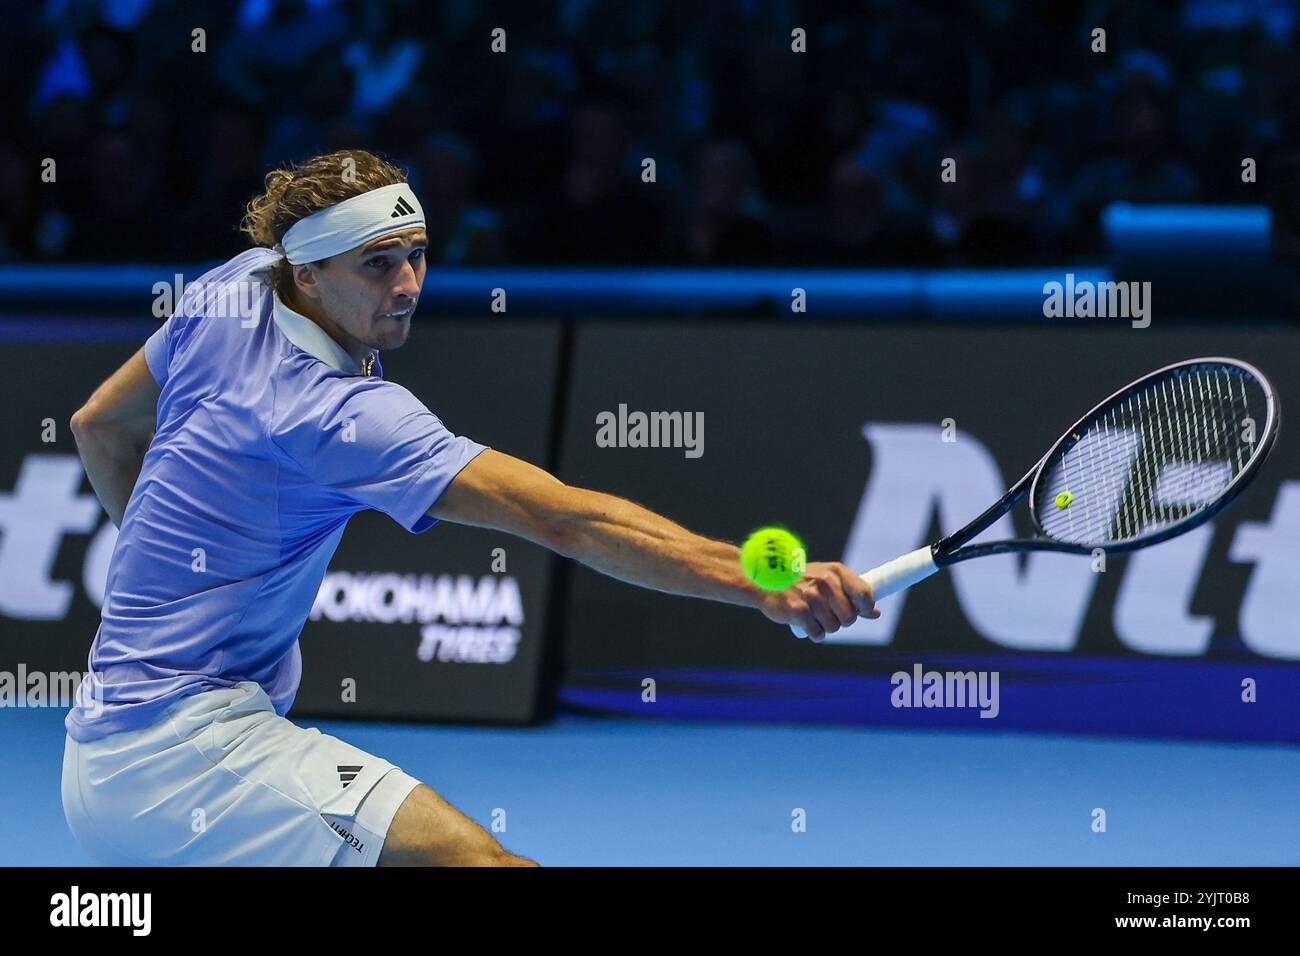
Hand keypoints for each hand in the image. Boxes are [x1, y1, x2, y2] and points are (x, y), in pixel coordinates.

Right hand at [759, 561, 878, 641]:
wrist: (765, 582)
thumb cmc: (800, 581)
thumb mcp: (828, 579)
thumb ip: (851, 594)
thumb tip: (875, 613)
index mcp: (836, 571)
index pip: (865, 594)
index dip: (865, 608)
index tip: (860, 611)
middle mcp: (825, 582)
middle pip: (850, 617)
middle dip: (841, 620)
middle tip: (829, 613)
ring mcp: (811, 596)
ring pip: (833, 628)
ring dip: (825, 626)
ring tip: (814, 615)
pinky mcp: (798, 611)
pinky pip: (818, 634)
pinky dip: (813, 632)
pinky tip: (806, 622)